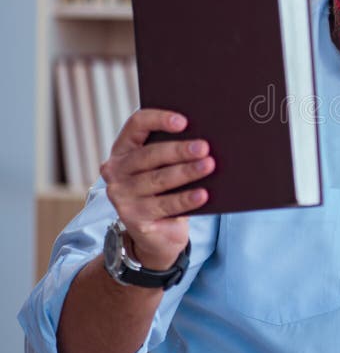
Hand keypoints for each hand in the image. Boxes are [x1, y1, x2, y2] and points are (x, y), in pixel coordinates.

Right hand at [100, 109, 214, 269]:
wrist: (158, 233)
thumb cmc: (166, 190)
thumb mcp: (166, 168)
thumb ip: (174, 153)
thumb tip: (204, 140)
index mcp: (124, 148)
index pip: (137, 124)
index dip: (159, 119)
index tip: (184, 121)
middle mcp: (116, 170)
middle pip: (149, 154)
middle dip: (179, 150)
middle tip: (204, 147)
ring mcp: (121, 195)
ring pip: (158, 180)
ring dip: (186, 172)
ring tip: (209, 166)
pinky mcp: (133, 217)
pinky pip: (164, 205)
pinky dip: (186, 199)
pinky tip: (203, 194)